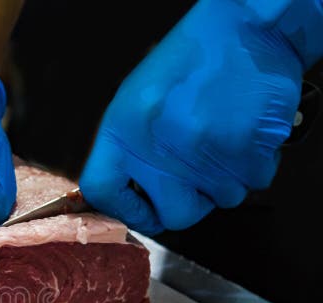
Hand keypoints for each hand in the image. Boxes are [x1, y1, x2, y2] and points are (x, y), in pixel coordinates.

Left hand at [80, 0, 322, 234]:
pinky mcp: (247, 155)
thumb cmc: (188, 64)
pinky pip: (255, 182)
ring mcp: (204, 157)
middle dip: (189, 205)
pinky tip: (245, 133)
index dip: (123, 209)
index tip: (140, 207)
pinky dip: (254, 165)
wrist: (246, 31)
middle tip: (196, 180)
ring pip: (222, 200)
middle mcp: (159, 151)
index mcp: (122, 133)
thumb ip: (129, 150)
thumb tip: (130, 195)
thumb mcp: (136, 100)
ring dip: (226, 179)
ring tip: (223, 139)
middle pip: (174, 216)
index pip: (103, 190)